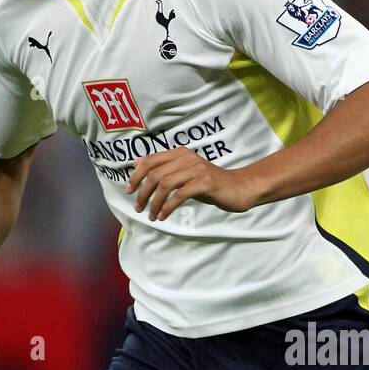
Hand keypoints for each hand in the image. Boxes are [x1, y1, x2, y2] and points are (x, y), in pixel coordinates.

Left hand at [124, 147, 254, 219]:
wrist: (239, 188)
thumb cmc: (210, 183)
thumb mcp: (185, 173)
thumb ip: (164, 168)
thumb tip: (137, 162)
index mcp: (180, 153)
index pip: (150, 160)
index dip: (136, 175)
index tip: (129, 191)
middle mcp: (187, 158)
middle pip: (155, 174)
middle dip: (143, 193)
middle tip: (138, 207)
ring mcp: (197, 170)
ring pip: (165, 184)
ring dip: (154, 202)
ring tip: (151, 215)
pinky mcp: (205, 183)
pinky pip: (180, 195)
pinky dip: (168, 207)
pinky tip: (163, 216)